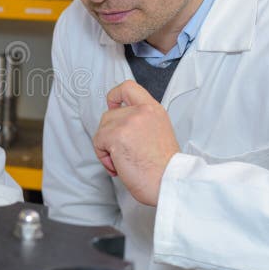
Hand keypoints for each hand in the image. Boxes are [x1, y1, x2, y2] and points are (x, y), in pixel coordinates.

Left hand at [93, 80, 179, 205]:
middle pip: (109, 115)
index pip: (128, 87)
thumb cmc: (164, 168)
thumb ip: (141, 122)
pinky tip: (119, 166)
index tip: (113, 106)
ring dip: (106, 148)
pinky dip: (104, 157)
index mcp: (153, 109)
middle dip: (110, 135)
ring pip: (102, 130)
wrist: (170, 182)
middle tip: (124, 153)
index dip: (115, 95)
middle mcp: (141, 111)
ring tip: (124, 161)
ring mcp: (128, 121)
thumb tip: (120, 124)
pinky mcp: (116, 135)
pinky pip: (98, 143)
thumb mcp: (158, 132)